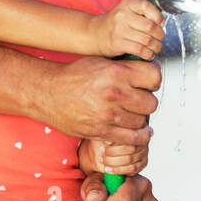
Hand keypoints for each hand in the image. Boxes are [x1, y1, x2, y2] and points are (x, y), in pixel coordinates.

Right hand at [41, 56, 161, 145]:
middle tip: (138, 100)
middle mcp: (114, 92)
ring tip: (130, 113)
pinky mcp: (101, 131)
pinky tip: (139, 131)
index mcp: (116, 72)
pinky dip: (139, 137)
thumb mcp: (101, 62)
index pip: (153, 77)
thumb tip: (151, 70)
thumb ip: (126, 67)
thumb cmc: (74, 76)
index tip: (148, 83)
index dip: (153, 80)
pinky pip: (132, 139)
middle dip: (146, 101)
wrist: (47, 92)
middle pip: (151, 102)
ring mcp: (108, 114)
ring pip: (142, 121)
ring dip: (139, 118)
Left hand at [78, 132, 150, 176]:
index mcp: (139, 127)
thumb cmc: (110, 137)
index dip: (118, 139)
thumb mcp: (111, 131)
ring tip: (101, 160)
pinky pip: (132, 169)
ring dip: (113, 161)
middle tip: (101, 151)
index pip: (131, 134)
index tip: (105, 141)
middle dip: (114, 151)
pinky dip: (118, 170)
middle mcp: (145, 139)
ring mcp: (145, 152)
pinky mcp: (143, 164)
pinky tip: (107, 169)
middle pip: (131, 147)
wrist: (112, 148)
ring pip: (130, 159)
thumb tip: (107, 140)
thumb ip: (112, 133)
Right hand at [88, 0, 164, 59]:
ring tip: (157, 47)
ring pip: (147, 40)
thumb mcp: (126, 11)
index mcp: (126, 5)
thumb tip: (161, 23)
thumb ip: (142, 13)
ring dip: (156, 46)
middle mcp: (122, 16)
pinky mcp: (118, 44)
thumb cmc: (114, 23)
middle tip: (160, 37)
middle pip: (150, 26)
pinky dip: (148, 54)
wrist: (94, 33)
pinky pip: (140, 50)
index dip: (157, 15)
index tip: (161, 23)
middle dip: (160, 34)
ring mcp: (119, 30)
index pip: (146, 5)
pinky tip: (149, 54)